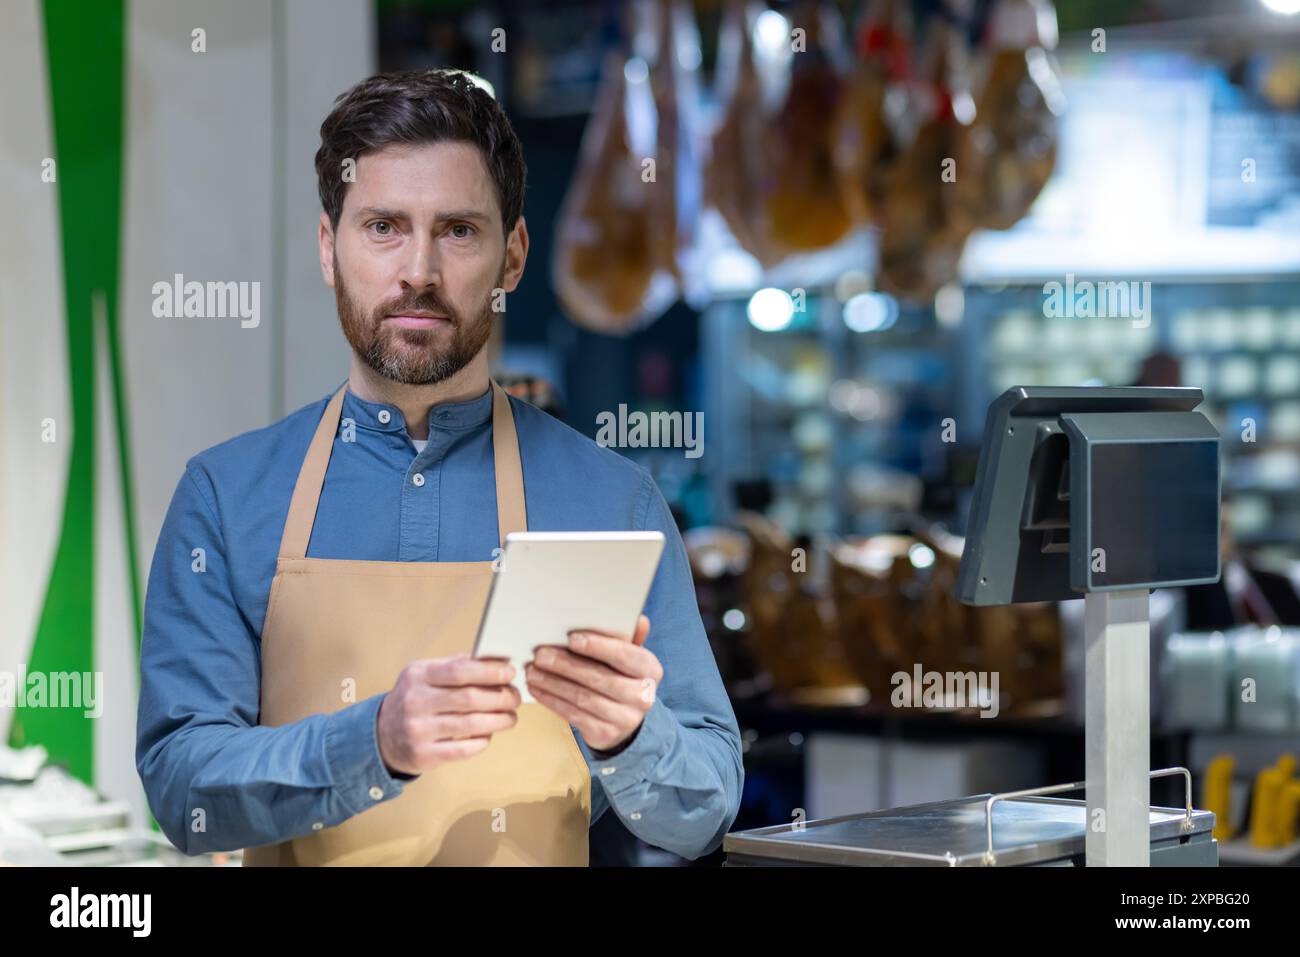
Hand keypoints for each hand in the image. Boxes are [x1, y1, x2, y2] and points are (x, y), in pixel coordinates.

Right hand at [376, 654, 520, 776]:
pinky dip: (482, 741)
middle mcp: (415, 702)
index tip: (510, 673)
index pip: (460, 671)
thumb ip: (456, 666)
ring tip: (511, 717)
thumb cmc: (415, 699)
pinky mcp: (423, 755)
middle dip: (500, 697)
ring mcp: (418, 730)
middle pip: (469, 698)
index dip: (490, 672)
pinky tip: (490, 734)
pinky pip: (463, 749)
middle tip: (515, 698)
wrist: (382, 735)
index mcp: (418, 675)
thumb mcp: (424, 674)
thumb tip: (495, 662)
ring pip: (470, 725)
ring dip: (498, 720)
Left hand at [525, 614, 660, 752]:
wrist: (625, 720)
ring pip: (583, 697)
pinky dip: (552, 700)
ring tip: (532, 671)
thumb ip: (629, 638)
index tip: (571, 638)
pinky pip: (573, 714)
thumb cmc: (622, 677)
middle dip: (566, 665)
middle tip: (540, 654)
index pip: (626, 655)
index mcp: (650, 670)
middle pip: (600, 677)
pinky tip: (537, 688)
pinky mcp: (605, 733)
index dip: (598, 646)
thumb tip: (639, 620)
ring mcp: (625, 718)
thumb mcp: (629, 657)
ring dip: (553, 683)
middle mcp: (642, 696)